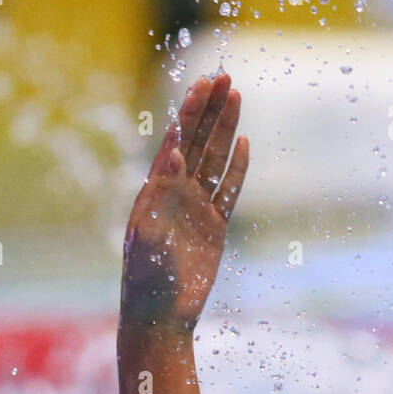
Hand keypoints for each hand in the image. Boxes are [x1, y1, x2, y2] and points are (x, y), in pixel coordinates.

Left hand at [120, 72, 248, 330]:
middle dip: (209, 109)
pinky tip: (246, 145)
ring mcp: (196, 209)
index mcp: (155, 191)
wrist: (160, 317)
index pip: (175, 142)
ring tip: (237, 96)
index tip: (202, 85)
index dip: (189, 113)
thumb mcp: (149, 236)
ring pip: (215, 160)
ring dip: (226, 129)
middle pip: (197, 142)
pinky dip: (238, 168)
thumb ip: (162, 194)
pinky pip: (229, 191)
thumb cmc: (146, 280)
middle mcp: (176, 194)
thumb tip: (175, 154)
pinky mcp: (214, 228)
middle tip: (224, 76)